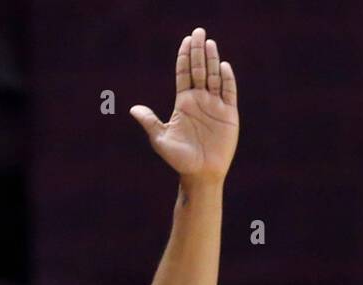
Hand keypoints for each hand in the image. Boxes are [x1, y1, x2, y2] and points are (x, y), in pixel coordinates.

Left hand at [130, 28, 238, 181]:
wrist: (200, 175)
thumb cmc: (179, 160)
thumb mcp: (160, 139)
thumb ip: (149, 121)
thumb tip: (133, 109)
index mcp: (184, 102)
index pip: (184, 73)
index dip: (184, 56)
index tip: (186, 40)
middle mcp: (200, 100)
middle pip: (199, 69)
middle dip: (198, 51)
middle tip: (199, 32)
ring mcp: (215, 106)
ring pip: (214, 77)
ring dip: (212, 60)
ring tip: (210, 43)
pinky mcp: (229, 115)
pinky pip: (229, 93)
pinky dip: (227, 80)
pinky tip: (223, 67)